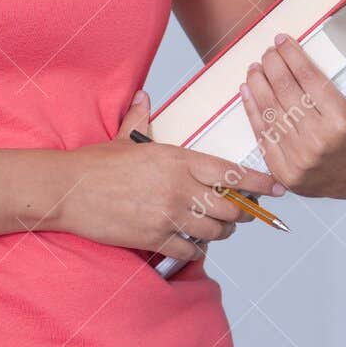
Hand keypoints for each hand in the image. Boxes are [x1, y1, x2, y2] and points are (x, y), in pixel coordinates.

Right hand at [57, 91, 284, 261]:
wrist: (68, 190)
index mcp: (178, 160)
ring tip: (217, 228)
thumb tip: (144, 97)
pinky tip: (191, 242)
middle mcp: (179, 188)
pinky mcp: (154, 238)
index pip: (231, 173)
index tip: (277, 188)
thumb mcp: (124, 137)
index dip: (260, 182)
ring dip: (220, 232)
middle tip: (240, 213)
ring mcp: (168, 215)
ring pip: (214, 231)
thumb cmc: (94, 164)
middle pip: (230, 208)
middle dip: (240, 213)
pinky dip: (196, 248)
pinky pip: (190, 249)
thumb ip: (142, 119)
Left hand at [239, 34, 345, 199]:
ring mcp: (298, 157)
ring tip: (256, 67)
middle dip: (274, 66)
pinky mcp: (282, 168)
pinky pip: (262, 132)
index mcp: (342, 124)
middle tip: (269, 52)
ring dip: (258, 84)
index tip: (283, 42)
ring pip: (271, 110)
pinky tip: (247, 91)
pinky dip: (252, 109)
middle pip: (287, 92)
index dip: (294, 57)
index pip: (311, 80)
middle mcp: (318, 140)